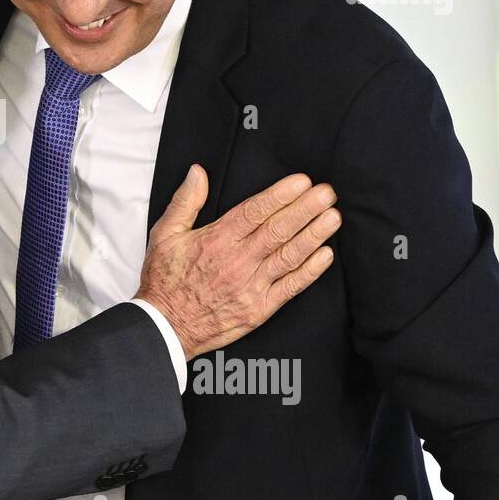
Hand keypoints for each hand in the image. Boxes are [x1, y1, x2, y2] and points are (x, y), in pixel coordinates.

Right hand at [135, 165, 338, 358]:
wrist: (165, 326)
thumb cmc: (165, 280)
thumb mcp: (165, 234)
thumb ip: (185, 201)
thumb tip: (198, 172)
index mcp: (217, 240)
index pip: (255, 211)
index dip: (281, 195)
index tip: (302, 182)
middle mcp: (237, 261)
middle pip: (278, 230)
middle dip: (306, 209)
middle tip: (327, 193)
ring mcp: (251, 286)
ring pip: (289, 256)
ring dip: (314, 235)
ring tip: (333, 218)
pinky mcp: (259, 309)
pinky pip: (290, 287)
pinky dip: (309, 272)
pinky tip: (325, 256)